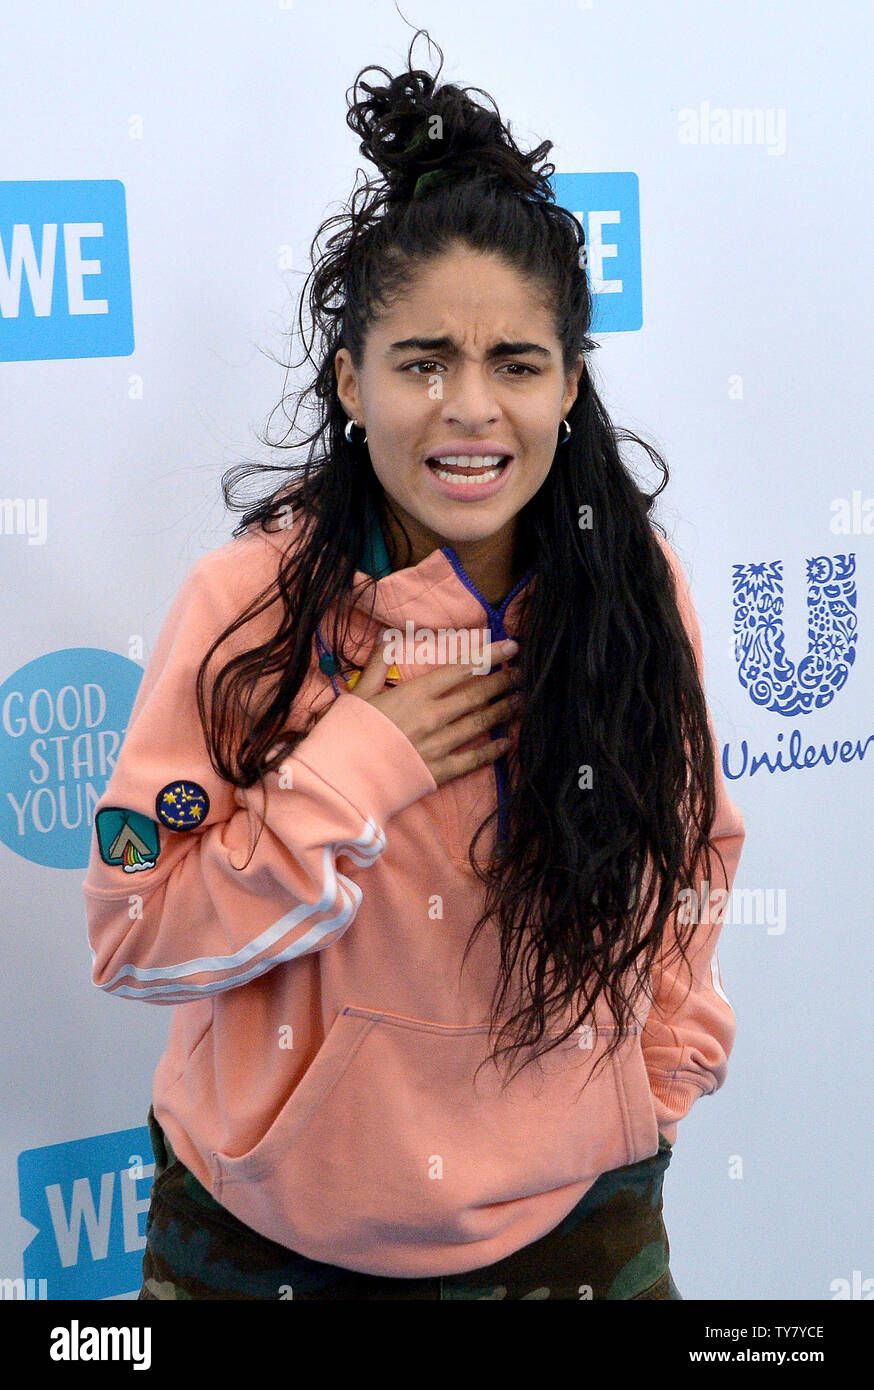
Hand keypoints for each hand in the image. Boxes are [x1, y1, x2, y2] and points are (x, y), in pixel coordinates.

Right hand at [347, 636, 522, 787]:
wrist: (342, 776)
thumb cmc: (348, 732)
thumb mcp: (360, 692)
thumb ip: (378, 663)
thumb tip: (387, 638)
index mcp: (416, 693)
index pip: (462, 668)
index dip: (490, 655)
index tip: (512, 646)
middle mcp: (434, 716)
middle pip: (478, 694)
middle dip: (503, 682)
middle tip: (523, 674)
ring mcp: (439, 745)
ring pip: (481, 723)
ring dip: (503, 711)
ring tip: (520, 701)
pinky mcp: (440, 771)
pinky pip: (474, 759)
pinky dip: (493, 751)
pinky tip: (507, 743)